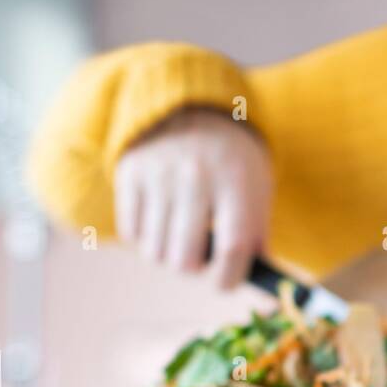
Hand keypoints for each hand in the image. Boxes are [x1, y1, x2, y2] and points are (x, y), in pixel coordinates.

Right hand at [114, 108, 272, 287]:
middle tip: (200, 255)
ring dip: (168, 255)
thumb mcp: (256, 186)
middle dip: (194, 269)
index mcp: (236, 180)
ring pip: (155, 254)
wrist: (189, 106)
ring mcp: (159, 174)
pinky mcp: (130, 174)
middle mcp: (196, 175)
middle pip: (186, 260)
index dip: (229, 278)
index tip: (225, 281)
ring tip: (179, 235)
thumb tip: (251, 276)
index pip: (233, 249)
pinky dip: (145, 237)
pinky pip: (132, 234)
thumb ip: (256, 232)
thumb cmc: (230, 160)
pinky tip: (159, 219)